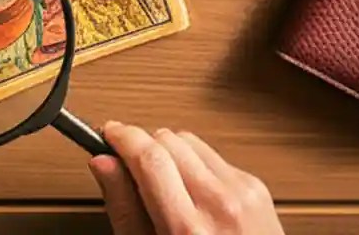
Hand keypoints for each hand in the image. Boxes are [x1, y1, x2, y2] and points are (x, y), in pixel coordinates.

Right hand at [88, 122, 281, 234]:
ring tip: (162, 180)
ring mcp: (242, 193)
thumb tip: (102, 163)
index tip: (108, 133)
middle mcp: (219, 205)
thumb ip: (123, 207)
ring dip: (169, 152)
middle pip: (168, 140)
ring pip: (190, 141)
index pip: (150, 158)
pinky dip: (194, 165)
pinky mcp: (255, 186)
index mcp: (187, 229)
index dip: (123, 137)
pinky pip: (213, 156)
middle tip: (129, 161)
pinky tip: (190, 189)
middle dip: (143, 144)